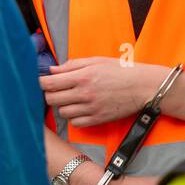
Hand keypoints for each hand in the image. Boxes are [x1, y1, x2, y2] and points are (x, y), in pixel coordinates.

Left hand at [39, 58, 171, 127]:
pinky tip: (81, 109)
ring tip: (72, 99)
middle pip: (51, 99)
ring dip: (63, 106)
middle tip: (56, 90)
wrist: (143, 87)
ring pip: (62, 112)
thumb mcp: (96, 61)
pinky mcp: (98, 119)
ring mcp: (91, 108)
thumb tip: (52, 70)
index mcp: (82, 76)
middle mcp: (84, 93)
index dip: (41, 82)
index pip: (49, 83)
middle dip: (50, 94)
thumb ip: (72, 65)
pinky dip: (75, 117)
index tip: (43, 81)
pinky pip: (76, 123)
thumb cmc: (121, 71)